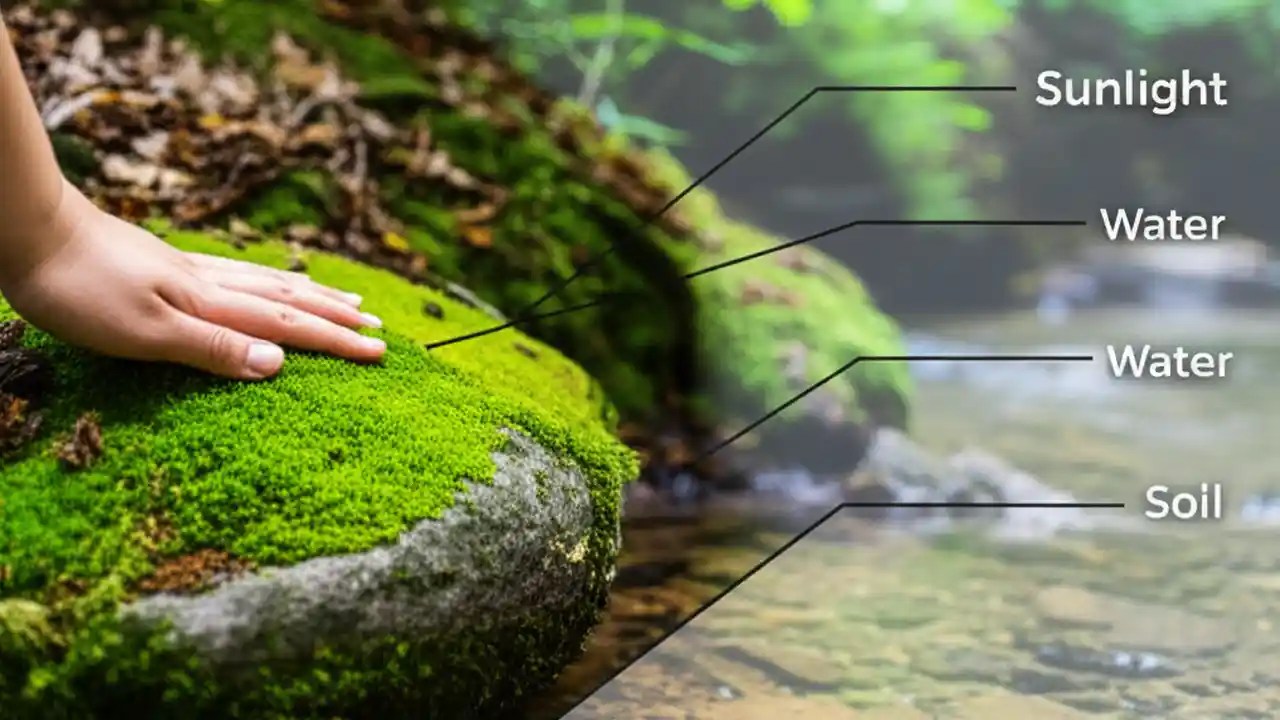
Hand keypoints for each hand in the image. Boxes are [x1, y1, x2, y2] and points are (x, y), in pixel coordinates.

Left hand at [0, 180, 385, 379]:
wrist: (30, 229)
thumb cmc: (78, 287)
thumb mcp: (144, 332)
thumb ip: (213, 348)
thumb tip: (280, 363)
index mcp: (209, 302)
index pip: (288, 325)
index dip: (335, 341)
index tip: (380, 352)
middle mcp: (209, 283)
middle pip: (288, 299)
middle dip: (336, 316)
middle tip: (379, 327)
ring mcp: (188, 269)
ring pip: (267, 282)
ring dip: (312, 294)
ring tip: (346, 298)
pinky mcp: (166, 263)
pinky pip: (240, 274)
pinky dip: (272, 280)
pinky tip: (269, 280)